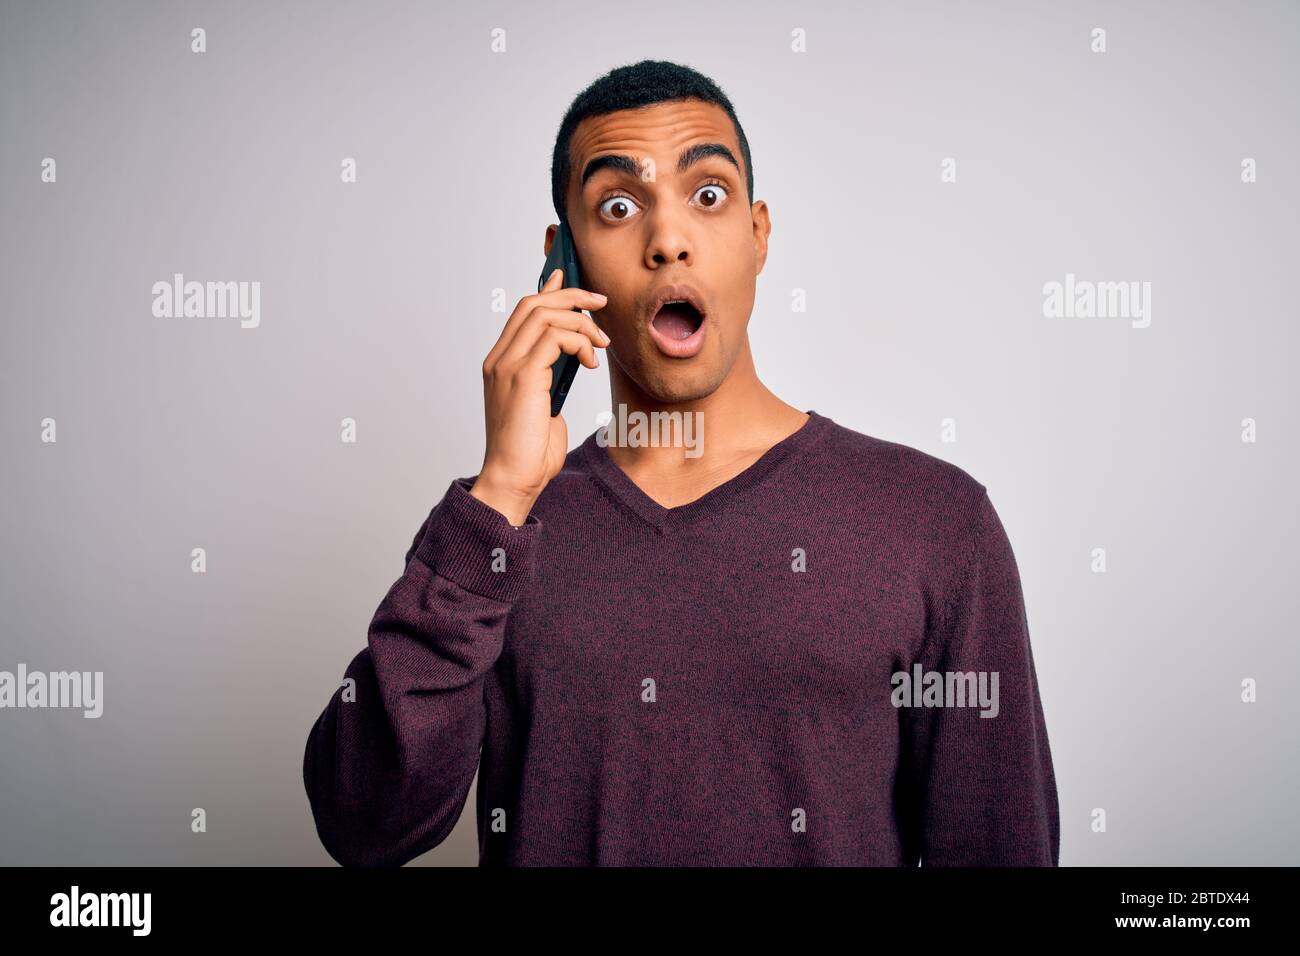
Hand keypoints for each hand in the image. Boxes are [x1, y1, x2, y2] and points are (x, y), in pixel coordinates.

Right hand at [470, 267, 608, 524]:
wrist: (514, 479)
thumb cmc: (531, 451)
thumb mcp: (547, 405)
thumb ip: (552, 377)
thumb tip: (573, 357)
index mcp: (501, 363)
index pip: (523, 312)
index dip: (548, 291)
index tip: (570, 278)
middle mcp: (499, 359)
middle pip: (533, 304)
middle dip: (571, 296)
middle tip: (601, 304)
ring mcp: (507, 366)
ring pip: (544, 315)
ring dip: (581, 323)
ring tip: (601, 344)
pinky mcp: (522, 376)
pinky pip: (554, 338)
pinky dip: (579, 342)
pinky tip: (591, 361)